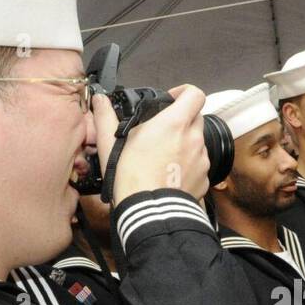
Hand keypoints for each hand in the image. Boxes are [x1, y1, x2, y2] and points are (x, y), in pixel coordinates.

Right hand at [93, 84, 210, 203]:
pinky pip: (200, 165)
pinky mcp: (205, 178)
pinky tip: (171, 174)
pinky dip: (189, 165)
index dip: (184, 93)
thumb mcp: (111, 144)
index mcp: (174, 123)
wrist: (149, 211)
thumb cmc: (131, 177)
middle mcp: (193, 138)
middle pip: (196, 118)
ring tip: (164, 157)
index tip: (172, 101)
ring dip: (185, 144)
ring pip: (198, 142)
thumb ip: (105, 117)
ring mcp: (202, 159)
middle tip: (163, 132)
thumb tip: (100, 101)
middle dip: (182, 120)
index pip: (195, 94)